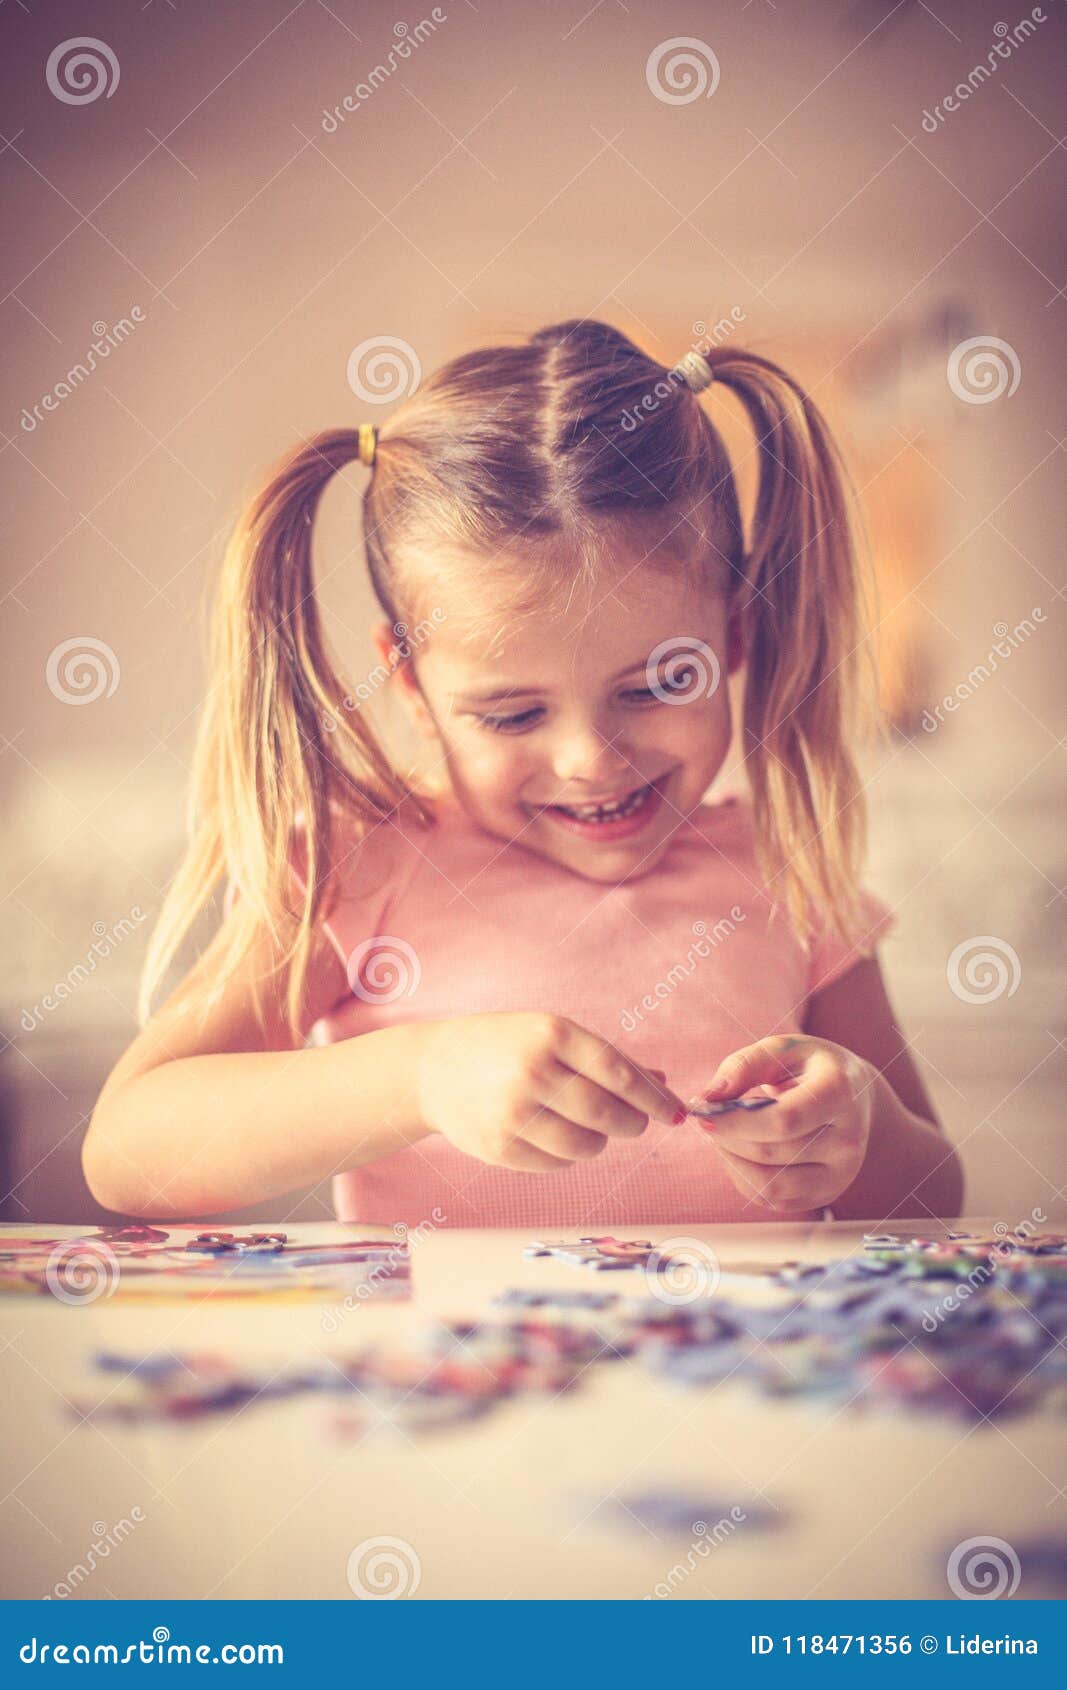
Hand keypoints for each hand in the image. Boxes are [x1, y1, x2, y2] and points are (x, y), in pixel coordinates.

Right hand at [413, 1011, 687, 1172]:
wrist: (432, 1069)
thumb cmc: (506, 1046)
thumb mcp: (552, 1035)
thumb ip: (607, 1060)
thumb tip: (665, 1086)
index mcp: (550, 1033)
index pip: (618, 1073)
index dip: (653, 1098)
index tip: (675, 1112)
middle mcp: (531, 1071)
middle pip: (607, 1114)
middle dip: (632, 1123)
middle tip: (634, 1122)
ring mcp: (513, 1113)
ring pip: (587, 1146)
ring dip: (598, 1140)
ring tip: (582, 1123)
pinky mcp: (500, 1149)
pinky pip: (558, 1164)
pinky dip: (566, 1154)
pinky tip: (550, 1133)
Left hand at [693, 1034, 874, 1210]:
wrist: (854, 1095)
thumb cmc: (811, 1068)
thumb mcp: (782, 1049)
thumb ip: (743, 1067)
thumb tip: (706, 1099)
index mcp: (839, 1094)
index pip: (784, 1120)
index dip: (736, 1121)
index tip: (703, 1111)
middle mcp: (848, 1140)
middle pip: (771, 1153)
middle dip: (727, 1137)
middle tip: (708, 1119)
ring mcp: (840, 1174)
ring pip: (770, 1185)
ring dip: (732, 1162)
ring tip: (724, 1136)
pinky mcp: (826, 1196)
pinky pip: (772, 1200)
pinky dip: (744, 1178)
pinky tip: (741, 1152)